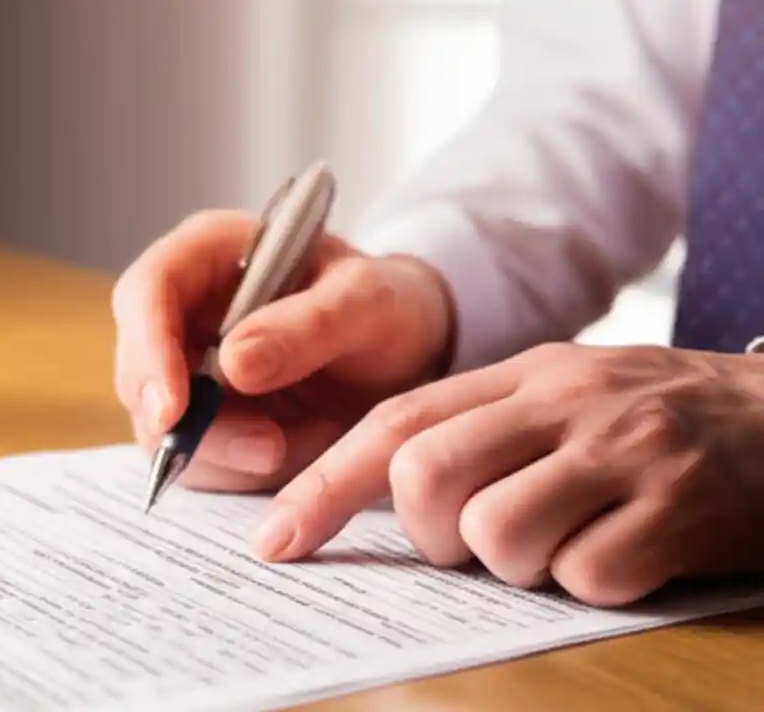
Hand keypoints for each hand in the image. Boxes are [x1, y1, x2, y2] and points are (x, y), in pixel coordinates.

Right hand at [112, 210, 453, 492]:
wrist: (405, 353)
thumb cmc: (387, 305)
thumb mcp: (370, 303)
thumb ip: (309, 325)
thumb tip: (233, 363)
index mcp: (208, 252)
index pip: (147, 292)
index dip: (148, 350)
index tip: (175, 411)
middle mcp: (182, 308)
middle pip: (139, 369)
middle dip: (191, 422)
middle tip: (267, 449)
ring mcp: (185, 367)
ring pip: (160, 426)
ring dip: (223, 452)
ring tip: (299, 444)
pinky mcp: (200, 419)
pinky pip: (192, 459)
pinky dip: (237, 470)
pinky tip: (292, 450)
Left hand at [255, 342, 763, 605]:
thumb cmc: (655, 421)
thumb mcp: (563, 397)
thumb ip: (476, 430)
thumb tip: (378, 491)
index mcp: (523, 373)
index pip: (395, 423)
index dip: (323, 487)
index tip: (274, 542)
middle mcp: (565, 402)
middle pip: (424, 476)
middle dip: (431, 531)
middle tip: (478, 537)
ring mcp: (624, 453)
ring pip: (496, 534)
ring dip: (516, 562)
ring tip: (568, 538)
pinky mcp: (680, 511)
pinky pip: (586, 575)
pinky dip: (592, 582)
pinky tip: (627, 551)